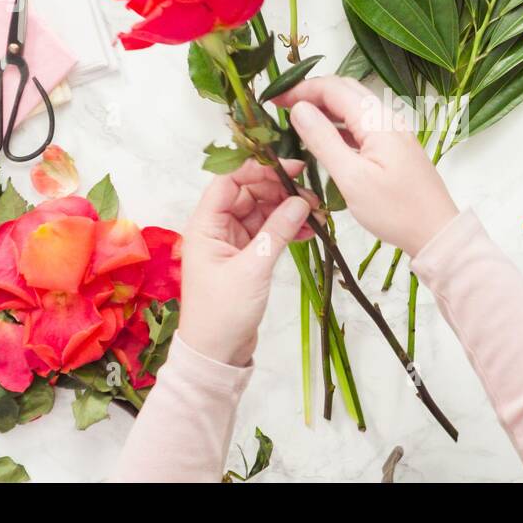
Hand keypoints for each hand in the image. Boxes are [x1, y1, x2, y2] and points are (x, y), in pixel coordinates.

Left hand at [178, 158, 314, 366]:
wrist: (217, 353)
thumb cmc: (223, 312)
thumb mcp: (253, 269)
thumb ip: (277, 231)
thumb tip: (301, 201)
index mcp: (205, 224)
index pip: (230, 181)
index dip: (260, 170)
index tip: (292, 169)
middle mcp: (216, 227)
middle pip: (249, 193)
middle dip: (280, 190)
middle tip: (312, 195)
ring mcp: (232, 241)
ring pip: (262, 211)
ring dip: (288, 209)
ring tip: (316, 214)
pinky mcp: (246, 256)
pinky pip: (268, 231)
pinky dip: (287, 228)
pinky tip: (309, 230)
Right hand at [274, 76, 458, 256]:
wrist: (435, 231)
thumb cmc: (395, 210)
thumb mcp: (351, 178)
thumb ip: (323, 140)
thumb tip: (299, 109)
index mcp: (377, 120)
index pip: (333, 88)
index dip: (301, 89)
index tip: (274, 100)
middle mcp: (387, 118)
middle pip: (345, 90)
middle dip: (311, 92)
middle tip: (281, 106)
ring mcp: (393, 131)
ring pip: (354, 106)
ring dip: (325, 107)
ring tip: (296, 120)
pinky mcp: (394, 146)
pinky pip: (362, 124)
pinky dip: (339, 124)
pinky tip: (323, 138)